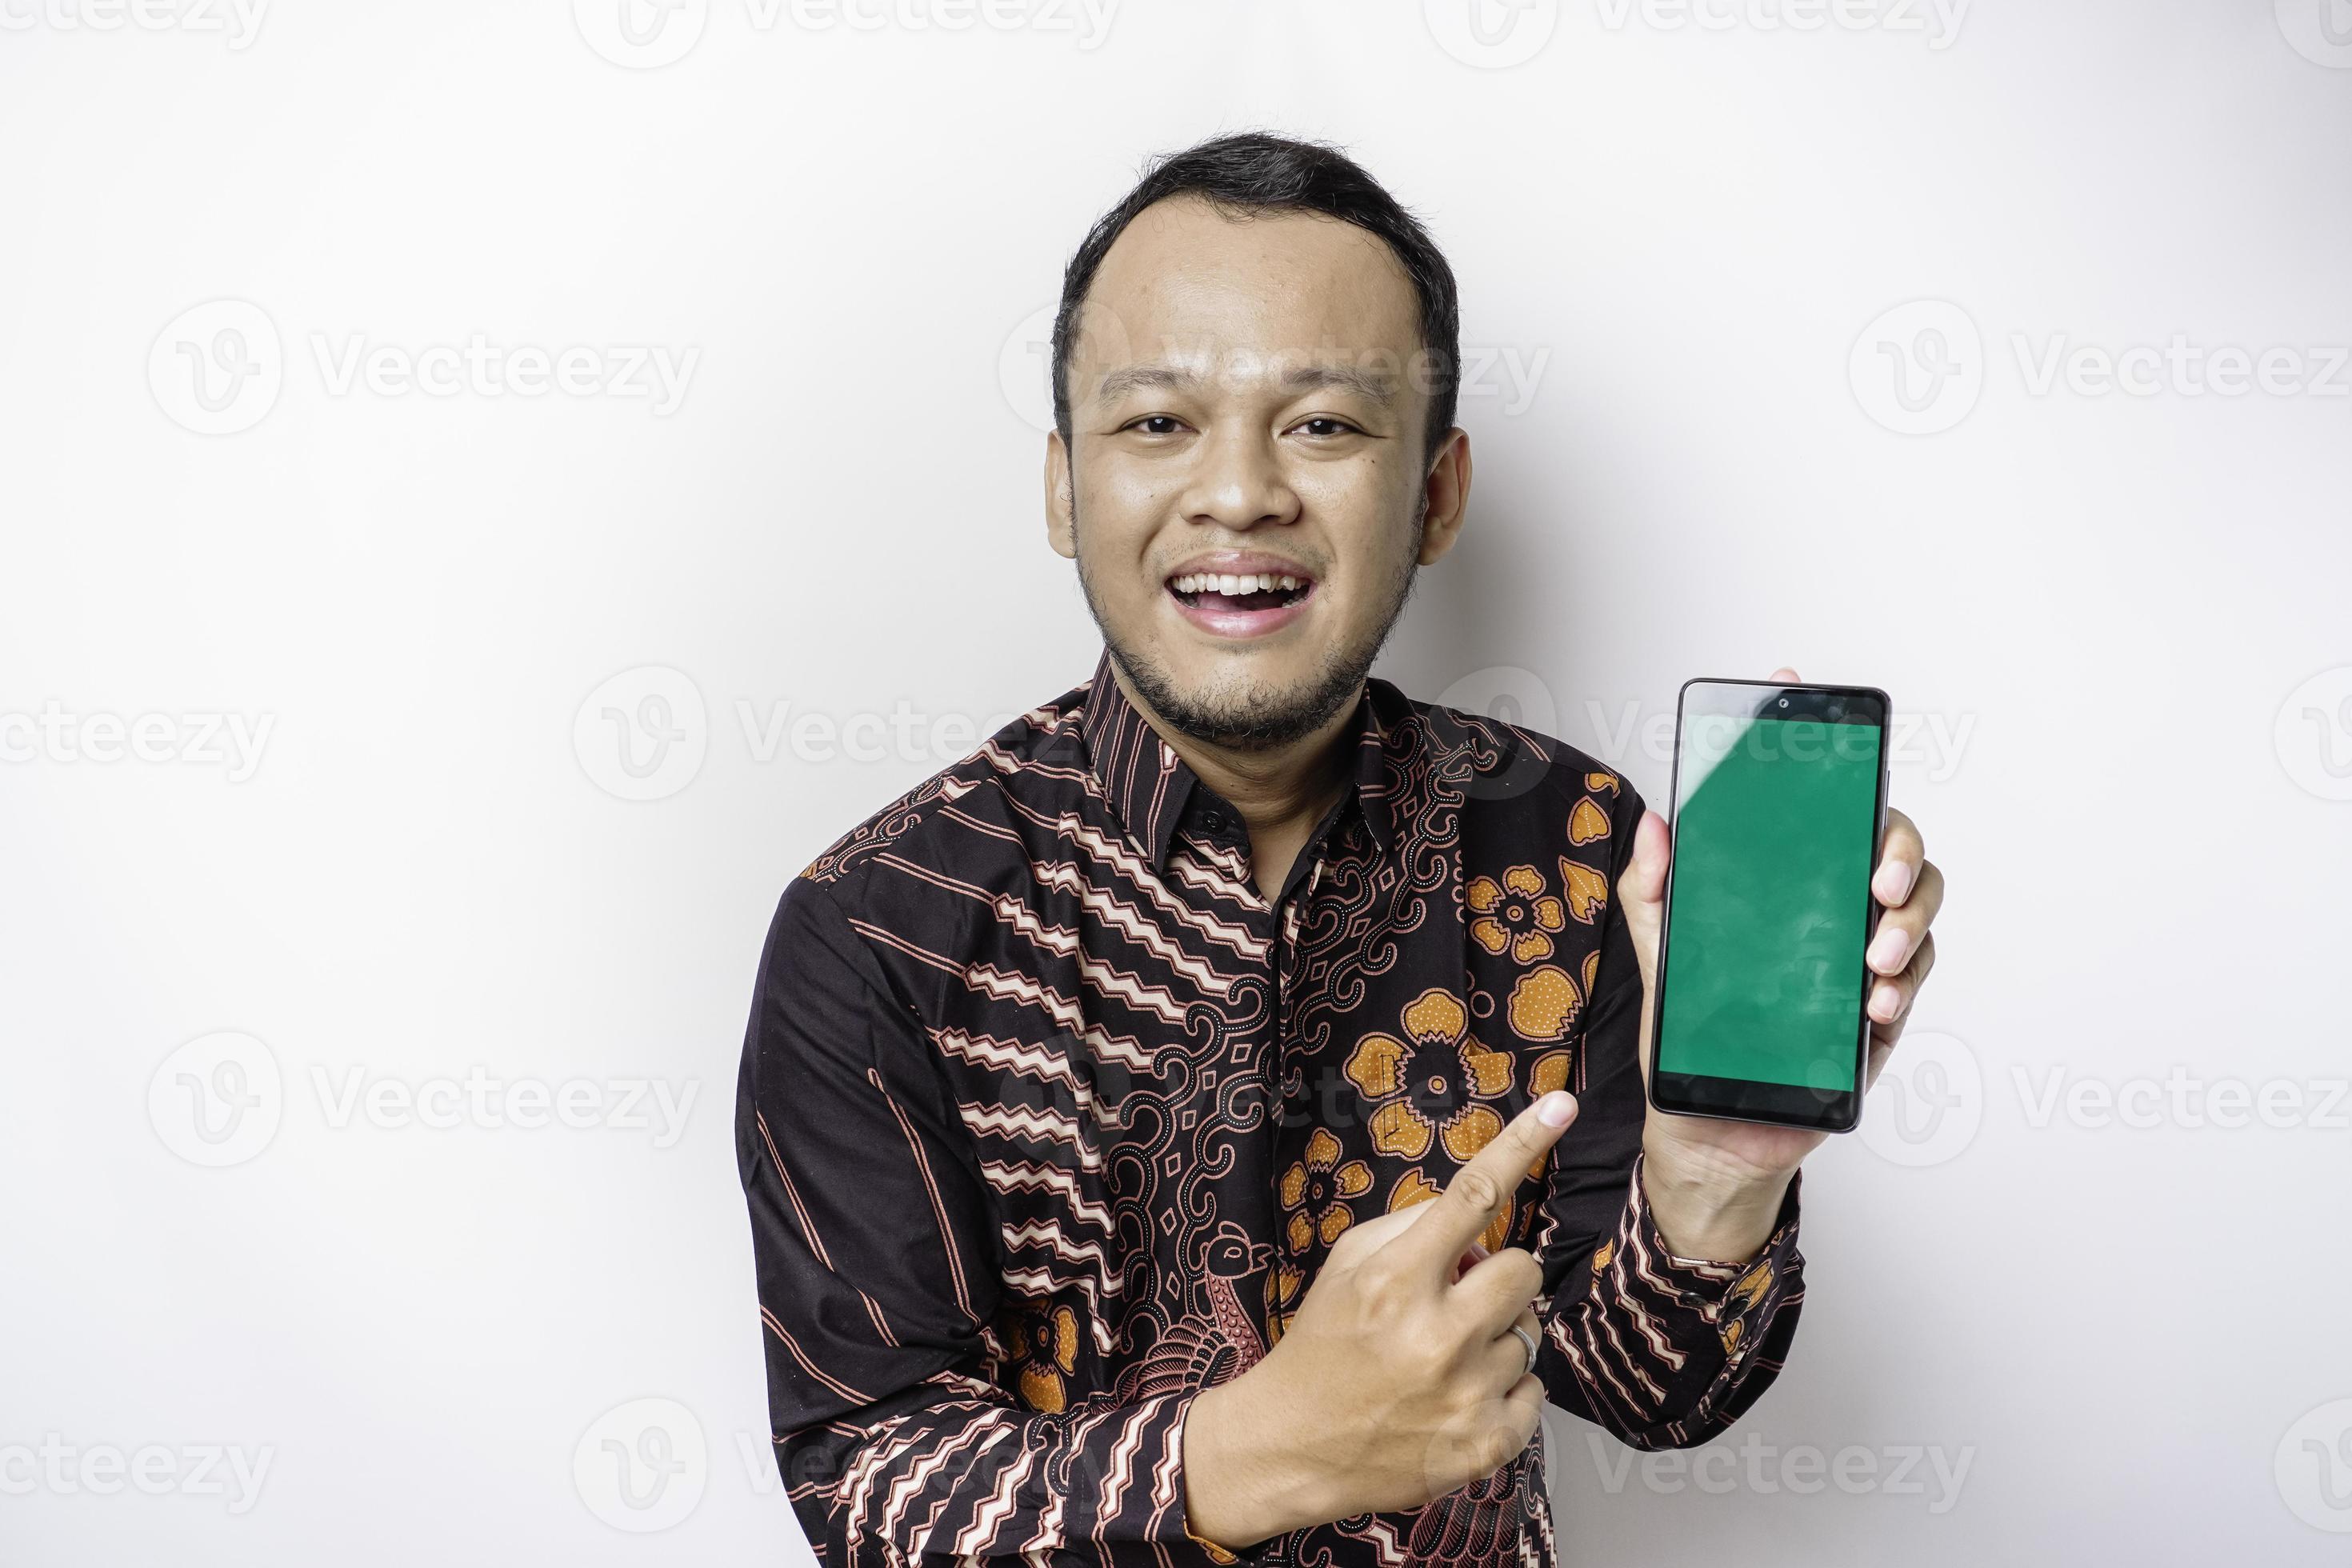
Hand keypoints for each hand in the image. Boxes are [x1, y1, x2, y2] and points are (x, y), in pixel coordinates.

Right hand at [1180, 1093, 1578, 1547]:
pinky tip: (1456, 1400)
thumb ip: (1411, 1228)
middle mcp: (1437, 1335)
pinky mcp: (1486, 1446)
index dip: (1523, 1144)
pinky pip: (1534, 1390)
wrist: (1292, 1448)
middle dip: (1496, 1276)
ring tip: (1443, 1361)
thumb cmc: (1322, 1347)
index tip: (1562, 1106)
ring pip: (1529, 1332)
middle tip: (1456, 1300)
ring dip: (1495, 1338)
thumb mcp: (1347, 1267)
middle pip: (1523, 1269)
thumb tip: (1477, 1219)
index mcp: (1397, 1280)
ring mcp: (1467, 1395)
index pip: (1474, 1195)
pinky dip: (1503, 1391)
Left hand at [1618, 666, 1944, 1260]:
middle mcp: (1831, 909)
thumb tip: (1655, 824)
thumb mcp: (1662, 958)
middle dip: (1896, 847)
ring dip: (1909, 920)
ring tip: (1875, 952)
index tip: (1798, 689)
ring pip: (1919, 906)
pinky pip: (1912, 980)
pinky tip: (1877, 999)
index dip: (1811, 744)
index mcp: (1784, 884)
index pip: (1811, 804)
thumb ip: (1655, 893)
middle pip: (1889, 843)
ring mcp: (1862, 957)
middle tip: (1873, 878)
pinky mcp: (1880, 1016)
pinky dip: (1902, 983)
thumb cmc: (1690, 1039)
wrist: (1709, 1132)